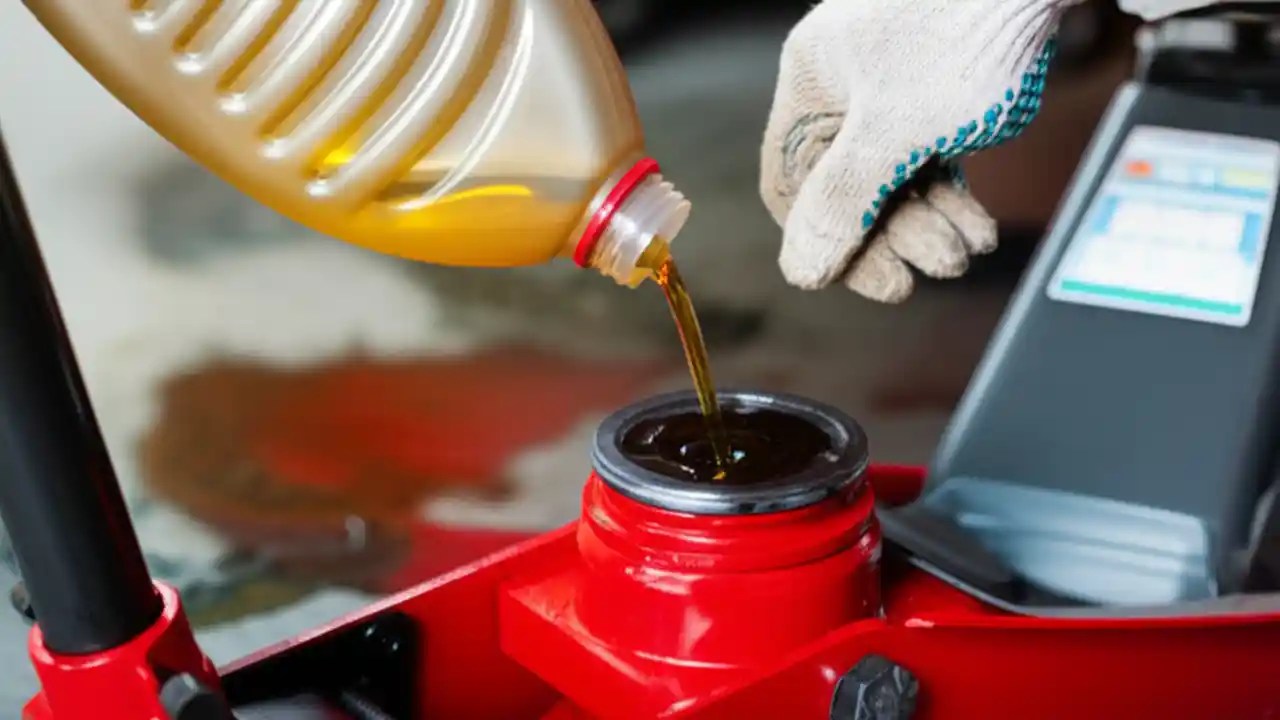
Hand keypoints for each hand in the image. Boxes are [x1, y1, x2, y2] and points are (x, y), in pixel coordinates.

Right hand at [760, 0, 1078, 301]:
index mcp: (813, 79)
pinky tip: (977, 225)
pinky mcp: (940, 88)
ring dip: (930, 224)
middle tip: (931, 265)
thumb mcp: (898, 128)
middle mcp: (846, 83)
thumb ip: (845, 200)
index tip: (872, 275)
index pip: (792, 185)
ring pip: (894, 179)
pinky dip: (953, 197)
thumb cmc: (968, 24)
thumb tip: (802, 269)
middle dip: (894, 235)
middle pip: (848, 188)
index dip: (827, 239)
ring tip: (966, 247)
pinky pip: (929, 158)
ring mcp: (894, 85)